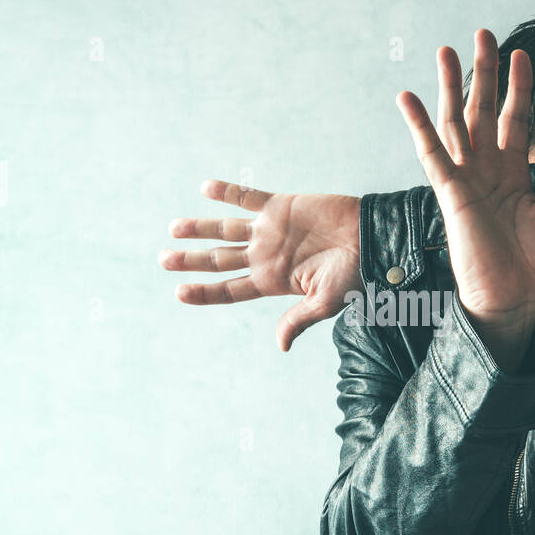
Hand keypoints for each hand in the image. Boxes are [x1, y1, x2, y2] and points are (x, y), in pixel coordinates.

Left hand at [159, 182, 360, 351]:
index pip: (229, 289)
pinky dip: (227, 192)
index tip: (179, 292)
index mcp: (271, 281)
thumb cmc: (353, 275)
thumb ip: (298, 319)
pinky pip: (248, 196)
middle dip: (191, 260)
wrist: (371, 238)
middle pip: (220, 259)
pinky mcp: (280, 205)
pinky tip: (205, 188)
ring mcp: (270, 230)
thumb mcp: (325, 302)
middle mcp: (265, 256)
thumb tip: (280, 346)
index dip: (204, 292)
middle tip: (164, 260)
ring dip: (200, 228)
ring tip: (174, 229)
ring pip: (225, 229)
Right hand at [395, 29, 534, 370]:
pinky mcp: (451, 194)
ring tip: (447, 49)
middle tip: (484, 34)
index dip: (520, 88)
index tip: (523, 54)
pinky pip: (432, 153)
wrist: (516, 301)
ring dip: (451, 86)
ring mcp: (466, 181)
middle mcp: (487, 172)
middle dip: (483, 73)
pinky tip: (408, 96)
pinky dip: (419, 125)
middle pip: (482, 111)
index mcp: (514, 176)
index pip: (516, 120)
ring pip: (455, 123)